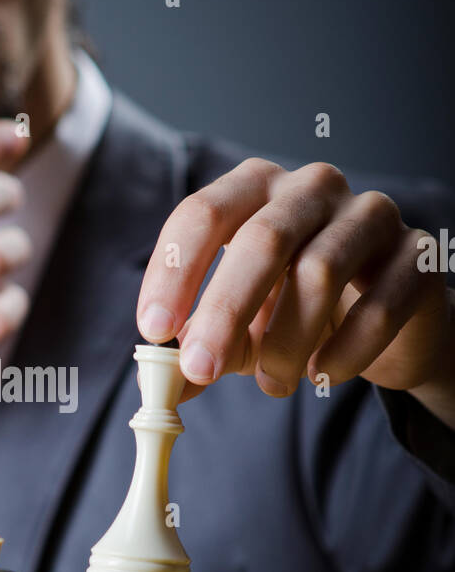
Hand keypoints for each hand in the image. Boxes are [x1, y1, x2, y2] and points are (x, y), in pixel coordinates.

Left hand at [137, 157, 453, 409]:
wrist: (389, 322)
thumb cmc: (297, 312)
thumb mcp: (239, 329)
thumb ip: (200, 348)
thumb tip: (167, 384)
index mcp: (256, 188)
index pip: (204, 213)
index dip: (174, 272)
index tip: (154, 331)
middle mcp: (312, 187)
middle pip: (261, 239)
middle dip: (223, 312)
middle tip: (200, 369)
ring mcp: (370, 214)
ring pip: (319, 273)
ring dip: (285, 342)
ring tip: (274, 382)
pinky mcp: (416, 255)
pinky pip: (377, 307)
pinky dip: (342, 352)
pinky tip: (324, 373)